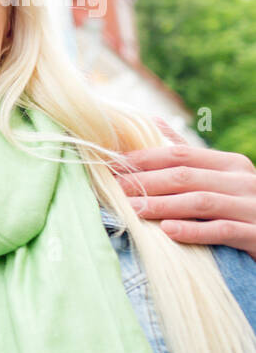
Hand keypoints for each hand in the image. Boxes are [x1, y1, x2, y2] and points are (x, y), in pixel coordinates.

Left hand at [114, 132, 255, 259]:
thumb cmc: (238, 206)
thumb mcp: (220, 177)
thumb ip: (188, 155)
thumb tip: (153, 122)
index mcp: (229, 164)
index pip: (180, 155)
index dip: (143, 159)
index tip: (111, 165)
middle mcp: (242, 180)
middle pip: (185, 176)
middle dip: (145, 182)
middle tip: (112, 189)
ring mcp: (251, 207)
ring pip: (200, 201)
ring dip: (162, 205)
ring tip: (131, 209)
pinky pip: (222, 230)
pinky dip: (194, 230)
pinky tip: (168, 231)